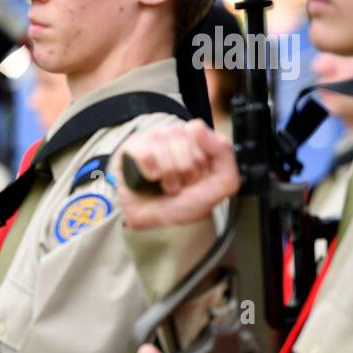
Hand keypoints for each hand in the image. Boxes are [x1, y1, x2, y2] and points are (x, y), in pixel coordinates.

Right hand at [112, 119, 239, 228]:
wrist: (162, 226)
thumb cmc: (188, 203)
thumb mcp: (222, 182)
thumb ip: (224, 151)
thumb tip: (197, 127)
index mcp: (194, 139)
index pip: (196, 129)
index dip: (199, 157)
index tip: (198, 175)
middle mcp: (171, 136)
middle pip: (179, 135)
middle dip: (184, 168)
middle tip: (182, 183)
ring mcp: (148, 142)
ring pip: (160, 142)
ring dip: (167, 173)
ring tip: (167, 185)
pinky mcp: (128, 152)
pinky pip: (142, 151)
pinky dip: (149, 170)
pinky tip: (150, 178)